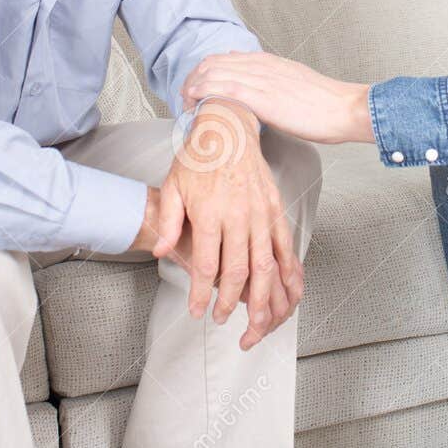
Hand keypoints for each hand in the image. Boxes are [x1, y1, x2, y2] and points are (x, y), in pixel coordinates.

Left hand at [149, 99, 303, 350]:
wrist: (228, 128)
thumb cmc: (198, 158)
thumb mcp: (173, 186)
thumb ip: (167, 221)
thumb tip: (160, 251)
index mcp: (210, 212)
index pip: (205, 264)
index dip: (200, 293)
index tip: (196, 311)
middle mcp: (239, 215)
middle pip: (238, 271)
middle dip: (230, 302)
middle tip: (220, 319)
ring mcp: (261, 213)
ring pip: (266, 266)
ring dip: (260, 298)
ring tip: (254, 320)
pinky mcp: (276, 210)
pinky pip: (285, 248)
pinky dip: (287, 273)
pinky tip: (285, 291)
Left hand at [182, 52, 373, 145]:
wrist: (345, 108)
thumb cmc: (325, 103)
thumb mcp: (295, 83)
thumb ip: (273, 81)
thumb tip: (254, 84)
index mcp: (268, 62)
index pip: (223, 58)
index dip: (203, 73)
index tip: (195, 91)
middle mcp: (261, 66)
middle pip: (212, 63)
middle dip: (192, 80)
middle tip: (185, 101)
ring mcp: (262, 80)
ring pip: (214, 73)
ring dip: (193, 88)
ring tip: (186, 105)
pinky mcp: (264, 97)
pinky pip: (225, 89)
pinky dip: (205, 93)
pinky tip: (195, 102)